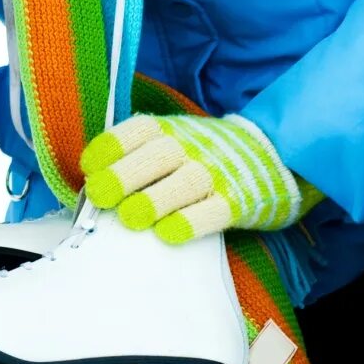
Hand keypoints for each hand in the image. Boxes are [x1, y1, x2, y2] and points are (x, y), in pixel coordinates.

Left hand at [81, 112, 319, 243]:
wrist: (274, 157)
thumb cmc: (204, 155)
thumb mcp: (173, 141)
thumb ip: (138, 156)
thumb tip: (94, 181)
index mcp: (170, 129)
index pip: (138, 130)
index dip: (111, 147)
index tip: (90, 167)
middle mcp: (193, 146)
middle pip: (158, 154)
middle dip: (125, 174)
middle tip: (100, 196)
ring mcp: (218, 172)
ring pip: (185, 183)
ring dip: (155, 200)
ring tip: (129, 219)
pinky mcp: (240, 201)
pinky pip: (215, 211)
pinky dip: (192, 222)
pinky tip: (169, 234)